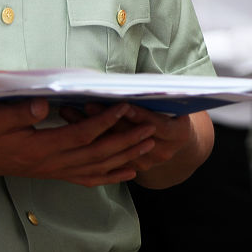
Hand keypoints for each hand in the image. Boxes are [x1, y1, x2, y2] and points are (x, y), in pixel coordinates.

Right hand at [0, 99, 156, 186]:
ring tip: (147, 148)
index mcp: (40, 147)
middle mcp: (51, 163)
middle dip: (126, 141)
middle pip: (97, 154)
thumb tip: (42, 105)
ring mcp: (53, 171)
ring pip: (96, 168)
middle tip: (150, 129)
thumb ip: (21, 112)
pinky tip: (125, 172)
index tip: (124, 106)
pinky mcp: (52, 172)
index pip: (81, 134)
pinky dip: (109, 176)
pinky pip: (86, 178)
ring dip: (124, 158)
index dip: (104, 121)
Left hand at [64, 103, 211, 188]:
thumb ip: (159, 94)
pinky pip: (108, 158)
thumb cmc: (174, 112)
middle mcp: (163, 151)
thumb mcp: (174, 101)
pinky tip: (72, 129)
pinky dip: (90, 142)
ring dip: (91, 130)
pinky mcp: (132, 167)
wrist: (180, 142)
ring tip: (71, 112)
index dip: (139, 115)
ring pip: (114, 148)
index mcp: (178, 133)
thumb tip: (136, 83)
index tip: (123, 105)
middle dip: (108, 119)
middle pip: (131, 136)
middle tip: (88, 104)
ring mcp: (148, 162)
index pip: (156, 124)